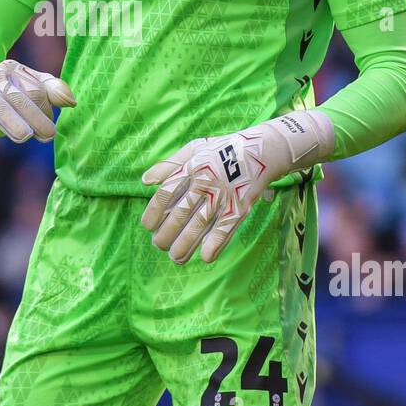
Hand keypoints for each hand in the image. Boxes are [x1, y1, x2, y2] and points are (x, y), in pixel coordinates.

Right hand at [0, 59, 75, 142]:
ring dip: (12, 122)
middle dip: (34, 117)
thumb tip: (71, 102)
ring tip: (26, 136)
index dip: (45, 109)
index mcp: (14, 70)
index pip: (34, 90)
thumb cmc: (12, 89)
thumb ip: (53, 89)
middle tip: (49, 135)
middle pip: (18, 98)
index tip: (50, 128)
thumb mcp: (33, 83)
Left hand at [140, 111, 333, 264]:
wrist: (260, 152)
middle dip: (166, 234)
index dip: (154, 212)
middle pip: (180, 213)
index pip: (166, 193)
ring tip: (175, 257)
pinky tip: (205, 257)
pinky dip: (215, 245)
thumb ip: (168, 164)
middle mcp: (204, 183)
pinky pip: (225, 229)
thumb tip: (145, 181)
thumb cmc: (222, 149)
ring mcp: (222, 197)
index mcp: (191, 167)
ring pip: (199, 225)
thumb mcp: (194, 148)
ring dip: (185, 245)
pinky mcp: (239, 208)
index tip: (147, 226)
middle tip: (159, 245)